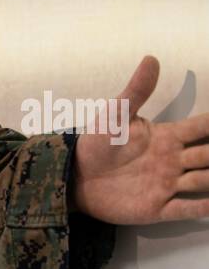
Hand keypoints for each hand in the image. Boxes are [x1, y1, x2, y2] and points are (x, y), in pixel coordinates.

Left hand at [71, 57, 208, 223]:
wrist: (73, 178)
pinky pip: (185, 209)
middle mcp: (173, 161)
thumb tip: (151, 58)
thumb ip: (135, 91)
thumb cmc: (96, 144)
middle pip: (208, 155)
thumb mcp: (115, 115)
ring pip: (203, 181)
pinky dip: (202, 208)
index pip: (202, 127)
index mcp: (168, 137)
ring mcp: (166, 185)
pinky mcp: (156, 208)